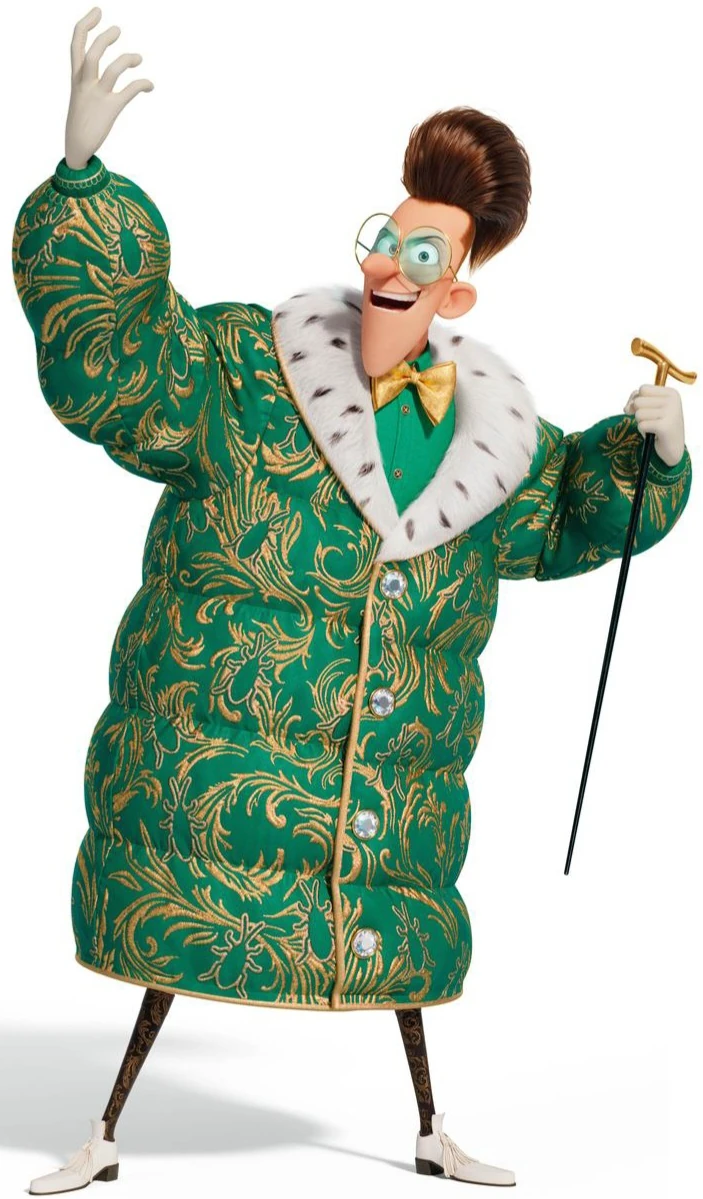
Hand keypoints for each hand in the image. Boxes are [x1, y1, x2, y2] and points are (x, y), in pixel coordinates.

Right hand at [65, 6, 153, 169]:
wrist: (76, 148)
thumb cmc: (80, 120)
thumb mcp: (79, 94)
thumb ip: (86, 78)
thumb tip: (97, 69)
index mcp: (76, 77)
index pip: (77, 44)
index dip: (86, 25)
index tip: (98, 13)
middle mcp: (85, 84)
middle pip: (93, 53)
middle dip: (105, 38)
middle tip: (118, 30)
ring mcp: (97, 97)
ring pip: (112, 70)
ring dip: (127, 60)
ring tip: (139, 58)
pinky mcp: (110, 110)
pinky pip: (129, 91)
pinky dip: (142, 84)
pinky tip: (150, 85)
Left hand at [624, 384, 685, 467]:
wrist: (672, 447)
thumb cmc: (660, 424)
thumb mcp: (650, 407)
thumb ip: (636, 400)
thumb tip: (627, 408)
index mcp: (671, 393)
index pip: (643, 388)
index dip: (636, 399)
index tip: (644, 409)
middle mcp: (673, 401)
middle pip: (638, 401)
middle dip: (639, 413)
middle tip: (651, 420)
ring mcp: (670, 413)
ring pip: (638, 414)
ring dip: (642, 423)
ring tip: (653, 427)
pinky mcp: (665, 427)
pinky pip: (641, 425)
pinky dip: (643, 431)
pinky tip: (654, 434)